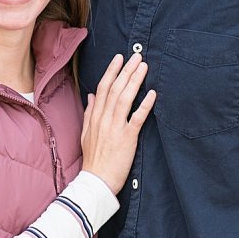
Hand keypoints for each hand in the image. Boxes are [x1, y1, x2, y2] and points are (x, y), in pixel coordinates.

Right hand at [81, 53, 155, 194]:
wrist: (96, 181)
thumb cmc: (93, 159)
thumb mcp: (86, 134)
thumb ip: (90, 113)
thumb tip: (91, 95)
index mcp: (95, 117)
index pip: (103, 88)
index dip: (112, 71)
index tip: (119, 58)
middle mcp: (104, 119)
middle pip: (115, 89)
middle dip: (126, 71)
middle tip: (137, 57)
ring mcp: (115, 128)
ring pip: (125, 98)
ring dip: (135, 81)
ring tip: (144, 67)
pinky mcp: (127, 138)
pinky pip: (137, 118)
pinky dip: (145, 104)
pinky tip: (152, 93)